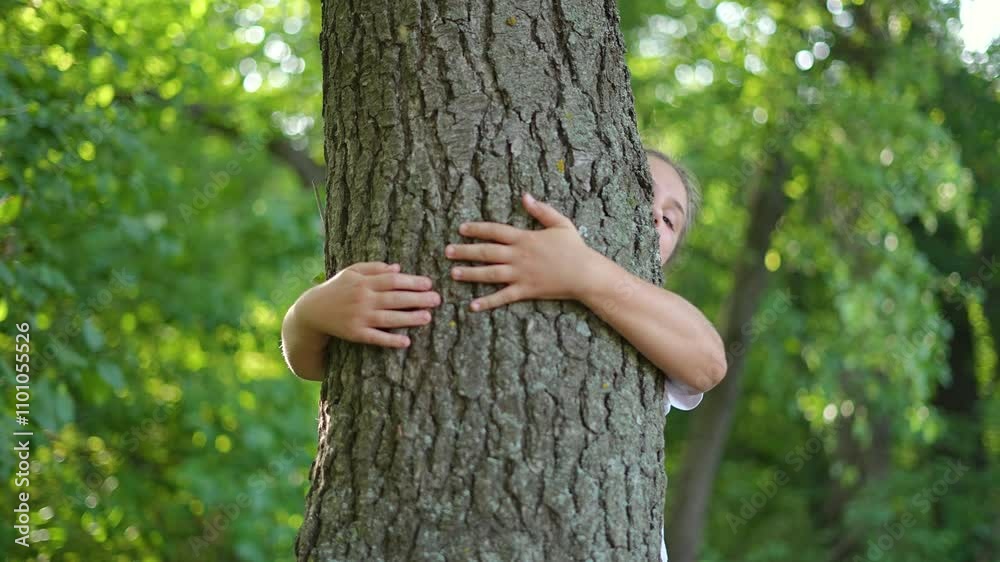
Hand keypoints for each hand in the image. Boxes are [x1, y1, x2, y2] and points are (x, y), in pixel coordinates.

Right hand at [295, 261, 440, 347]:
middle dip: (418, 299)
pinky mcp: (355, 334)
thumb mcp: (352, 272)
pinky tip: (406, 341)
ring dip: (410, 318)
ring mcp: (359, 317)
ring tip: (428, 317)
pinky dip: (391, 340)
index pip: (393, 280)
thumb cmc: (336, 288)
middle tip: (437, 299)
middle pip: (395, 298)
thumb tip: (398, 268)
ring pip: (389, 318)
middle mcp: (362, 299)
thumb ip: (374, 268)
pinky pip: (376, 338)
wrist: (312, 311)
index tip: (429, 283)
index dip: (412, 282)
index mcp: (363, 282)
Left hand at [445, 192, 594, 311]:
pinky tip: (473, 306)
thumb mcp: (560, 223)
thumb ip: (541, 210)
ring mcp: (521, 274)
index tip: (461, 229)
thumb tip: (525, 196)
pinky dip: (488, 302)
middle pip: (486, 252)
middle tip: (447, 251)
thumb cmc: (575, 248)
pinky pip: (503, 297)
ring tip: (453, 273)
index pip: (495, 231)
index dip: (477, 229)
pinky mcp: (525, 291)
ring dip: (470, 274)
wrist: (586, 274)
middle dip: (465, 251)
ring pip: (490, 274)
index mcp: (525, 238)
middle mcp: (518, 256)